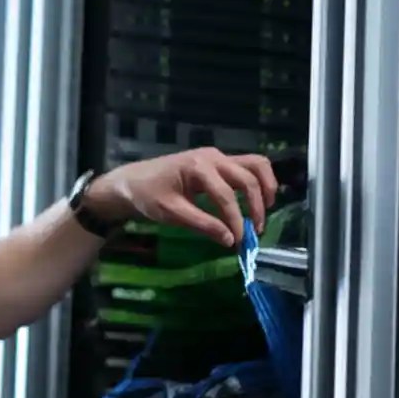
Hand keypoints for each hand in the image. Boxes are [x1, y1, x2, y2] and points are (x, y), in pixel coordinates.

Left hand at [88, 147, 278, 246]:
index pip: (226, 196)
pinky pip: (246, 165)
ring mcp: (217, 156)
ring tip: (266, 210)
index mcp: (197, 167)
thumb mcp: (172, 213)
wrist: (132, 181)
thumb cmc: (148, 196)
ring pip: (255, 164)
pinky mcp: (218, 161)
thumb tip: (230, 240)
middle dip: (255, 205)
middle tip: (256, 231)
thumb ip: (202, 225)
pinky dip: (257, 180)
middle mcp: (212, 156)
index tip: (240, 241)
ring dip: (265, 186)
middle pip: (247, 177)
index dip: (236, 220)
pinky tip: (258, 199)